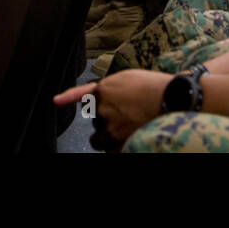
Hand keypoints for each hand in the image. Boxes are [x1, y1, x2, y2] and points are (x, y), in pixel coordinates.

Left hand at [54, 70, 169, 151]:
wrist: (172, 99)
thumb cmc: (152, 87)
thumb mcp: (125, 78)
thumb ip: (107, 87)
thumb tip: (92, 95)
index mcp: (101, 91)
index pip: (80, 97)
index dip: (69, 98)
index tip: (56, 101)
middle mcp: (101, 110)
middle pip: (95, 119)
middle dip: (105, 118)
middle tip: (125, 114)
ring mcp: (109, 129)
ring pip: (99, 138)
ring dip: (107, 135)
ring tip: (127, 129)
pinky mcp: (119, 144)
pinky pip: (110, 150)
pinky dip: (117, 147)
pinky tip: (127, 140)